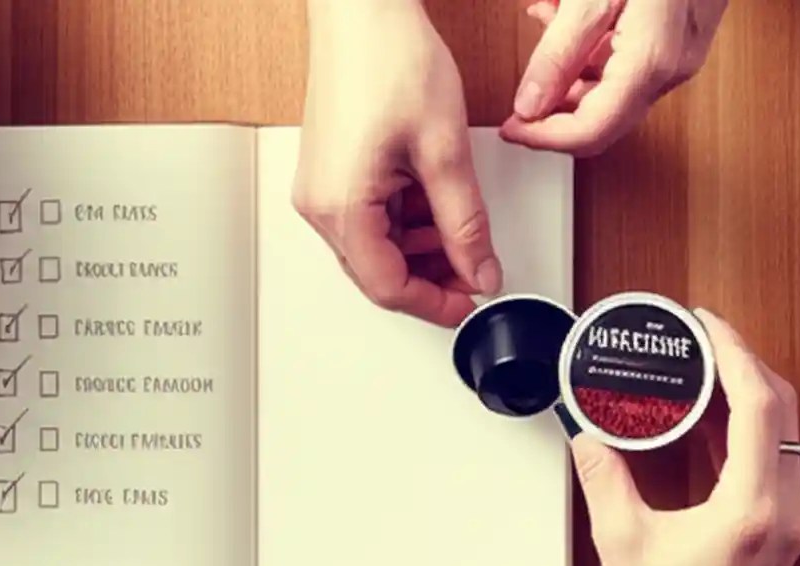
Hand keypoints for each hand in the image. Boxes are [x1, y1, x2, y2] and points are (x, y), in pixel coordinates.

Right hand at [293, 0, 500, 327]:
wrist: (361, 9)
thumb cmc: (389, 60)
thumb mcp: (445, 152)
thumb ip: (465, 223)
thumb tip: (480, 270)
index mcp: (341, 207)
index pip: (388, 287)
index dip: (434, 303)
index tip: (469, 302)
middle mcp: (320, 204)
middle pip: (376, 271)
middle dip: (428, 276)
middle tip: (474, 269)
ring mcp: (320, 187)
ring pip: (373, 245)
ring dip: (418, 247)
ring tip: (461, 230)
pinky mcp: (329, 170)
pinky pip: (366, 215)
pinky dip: (403, 220)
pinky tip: (433, 203)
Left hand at [501, 0, 728, 155]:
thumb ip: (558, 54)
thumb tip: (530, 106)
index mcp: (651, 62)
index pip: (590, 132)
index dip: (543, 138)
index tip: (510, 128)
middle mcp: (673, 68)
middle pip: (602, 119)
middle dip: (553, 109)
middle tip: (517, 98)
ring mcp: (682, 54)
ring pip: (612, 90)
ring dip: (569, 70)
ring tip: (545, 19)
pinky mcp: (682, 37)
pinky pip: (629, 62)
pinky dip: (592, 49)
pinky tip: (571, 11)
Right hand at [569, 308, 799, 565]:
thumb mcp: (620, 540)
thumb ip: (603, 475)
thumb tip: (588, 433)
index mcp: (752, 510)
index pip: (759, 407)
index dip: (734, 354)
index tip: (707, 325)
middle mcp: (785, 512)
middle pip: (781, 410)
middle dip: (743, 362)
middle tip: (702, 335)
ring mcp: (790, 521)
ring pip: (782, 431)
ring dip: (746, 392)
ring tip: (703, 366)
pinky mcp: (781, 528)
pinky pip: (772, 458)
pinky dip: (743, 427)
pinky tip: (707, 415)